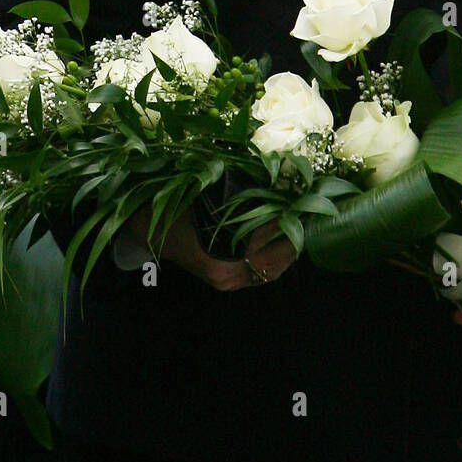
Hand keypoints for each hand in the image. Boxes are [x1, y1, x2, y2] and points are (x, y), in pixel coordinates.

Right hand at [127, 207, 296, 292]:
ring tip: (303, 226)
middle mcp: (226, 275)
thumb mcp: (205, 198)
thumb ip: (238, 194)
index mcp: (220, 260)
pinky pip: (260, 273)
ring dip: (289, 250)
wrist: (150, 230)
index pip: (265, 245)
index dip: (285, 226)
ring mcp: (227, 281)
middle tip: (310, 217)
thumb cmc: (176, 211)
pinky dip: (276, 257)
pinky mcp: (228, 280)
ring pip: (270, 271)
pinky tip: (285, 239)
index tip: (301, 207)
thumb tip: (274, 180)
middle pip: (274, 264)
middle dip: (294, 240)